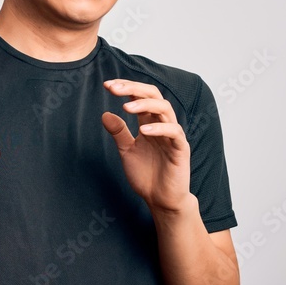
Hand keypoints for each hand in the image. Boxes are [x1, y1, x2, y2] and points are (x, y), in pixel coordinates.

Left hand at [101, 79, 191, 213]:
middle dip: (133, 88)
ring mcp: (172, 136)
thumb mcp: (127, 151)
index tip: (107, 85)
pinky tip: (143, 130)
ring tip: (126, 106)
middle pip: (153, 95)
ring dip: (145, 104)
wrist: (160, 200)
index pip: (140, 96)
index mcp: (149, 122)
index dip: (126, 88)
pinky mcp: (180, 149)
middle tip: (114, 88)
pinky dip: (159, 128)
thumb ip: (119, 132)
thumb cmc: (146, 175)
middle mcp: (161, 124)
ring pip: (165, 109)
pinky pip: (174, 133)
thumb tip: (105, 114)